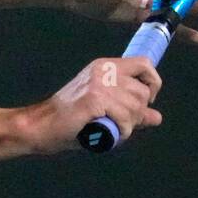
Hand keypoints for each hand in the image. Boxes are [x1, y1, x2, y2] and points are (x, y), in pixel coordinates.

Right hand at [19, 56, 162, 153]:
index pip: (144, 64)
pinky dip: (121, 131)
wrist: (41, 126)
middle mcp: (103, 70)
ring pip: (135, 106)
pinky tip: (109, 133)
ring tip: (113, 129)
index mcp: (105, 66)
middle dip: (138, 113)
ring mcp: (98, 83)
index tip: (146, 101)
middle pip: (142, 91)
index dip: (152, 83)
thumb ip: (131, 111)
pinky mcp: (94, 99)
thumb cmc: (71, 120)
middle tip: (122, 124)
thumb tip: (156, 117)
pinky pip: (124, 118)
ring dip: (129, 125)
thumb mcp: (105, 110)